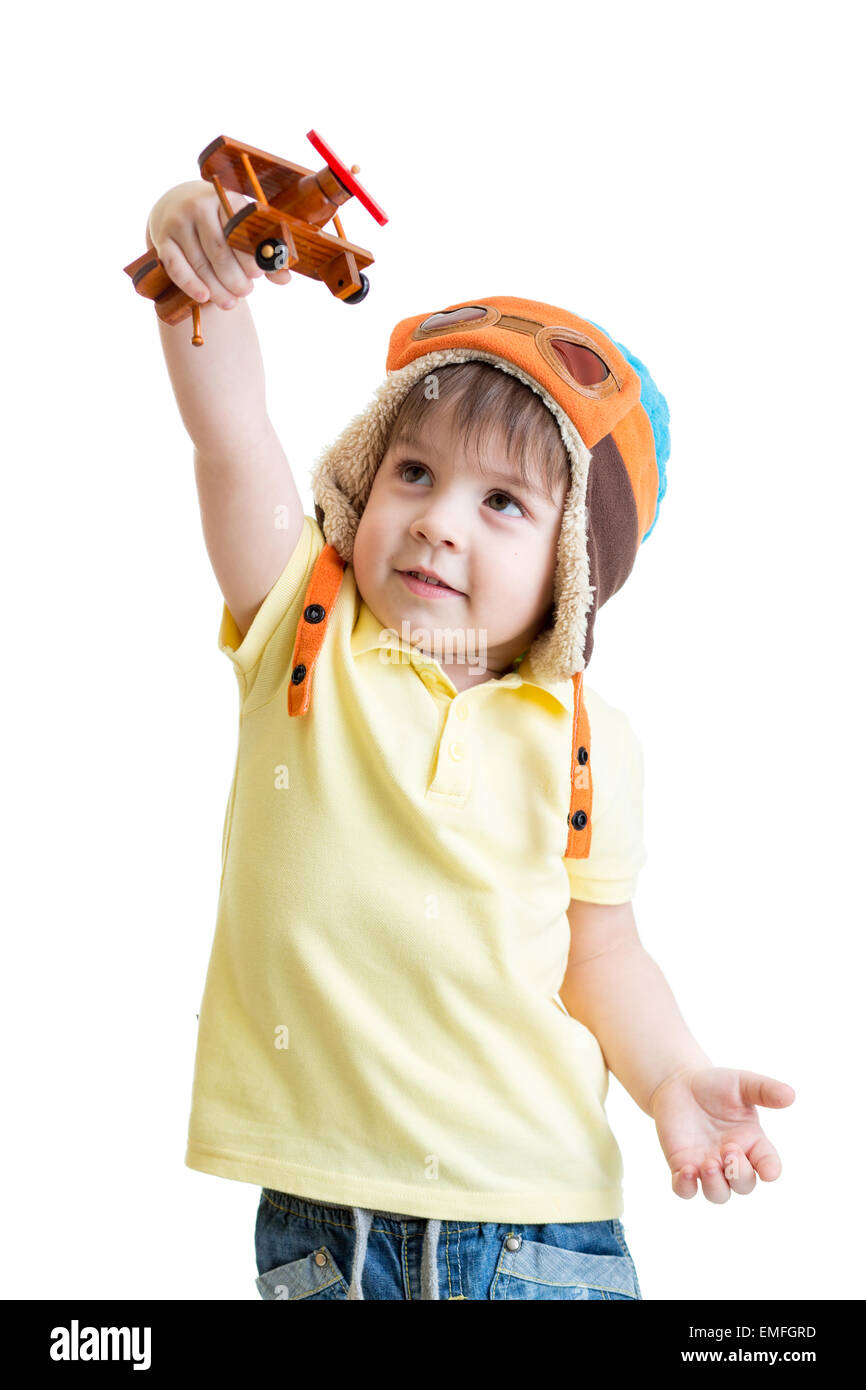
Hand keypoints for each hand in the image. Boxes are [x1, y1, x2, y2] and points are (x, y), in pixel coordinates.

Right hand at [144, 180, 292, 310]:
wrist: (177, 204)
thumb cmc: (219, 223)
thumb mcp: (240, 228)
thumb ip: (263, 252)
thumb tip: (285, 278)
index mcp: (226, 198)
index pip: (239, 230)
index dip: (250, 255)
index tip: (258, 274)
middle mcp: (200, 205)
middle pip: (219, 250)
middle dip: (234, 277)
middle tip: (245, 291)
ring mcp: (178, 221)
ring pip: (200, 262)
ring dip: (217, 288)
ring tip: (230, 302)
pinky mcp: (163, 239)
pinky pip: (177, 267)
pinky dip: (191, 284)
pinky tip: (204, 297)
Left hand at [650, 1066, 794, 1202]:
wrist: (679, 1084)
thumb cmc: (715, 1084)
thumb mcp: (741, 1082)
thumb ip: (764, 1089)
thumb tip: (790, 1095)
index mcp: (752, 1142)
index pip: (769, 1164)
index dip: (770, 1170)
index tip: (768, 1171)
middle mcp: (732, 1159)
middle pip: (744, 1185)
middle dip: (739, 1174)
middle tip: (728, 1149)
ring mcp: (707, 1166)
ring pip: (718, 1194)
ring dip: (716, 1185)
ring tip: (708, 1164)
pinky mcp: (682, 1167)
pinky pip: (685, 1190)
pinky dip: (686, 1187)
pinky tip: (686, 1171)